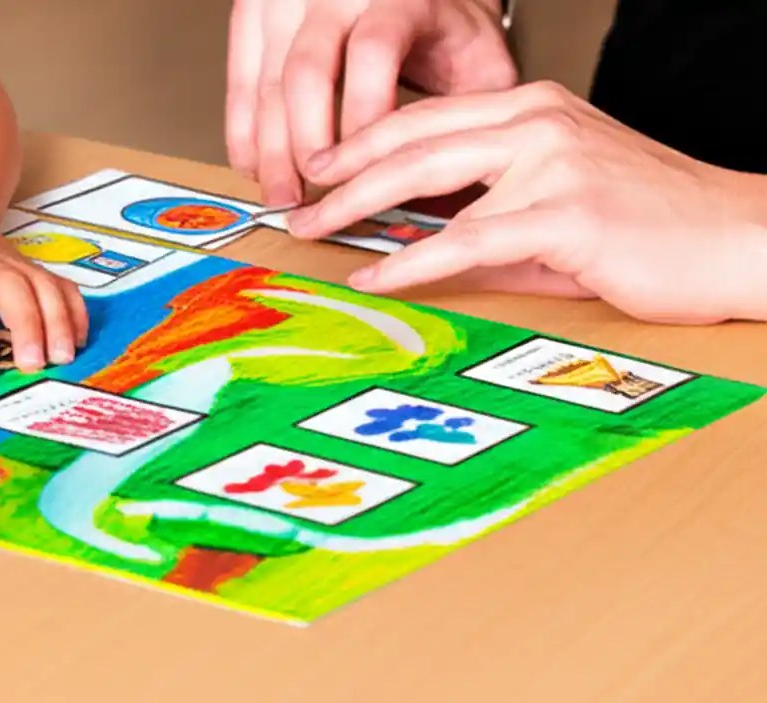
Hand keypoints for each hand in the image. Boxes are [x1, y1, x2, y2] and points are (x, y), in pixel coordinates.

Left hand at [0, 210, 88, 374]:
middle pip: (8, 286)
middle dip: (27, 321)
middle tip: (36, 361)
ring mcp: (7, 263)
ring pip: (40, 283)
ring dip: (57, 318)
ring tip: (64, 356)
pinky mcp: (29, 266)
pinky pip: (58, 283)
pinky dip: (73, 309)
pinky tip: (79, 339)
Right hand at [225, 0, 514, 204]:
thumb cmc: (441, 27)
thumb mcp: (479, 62)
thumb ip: (473, 117)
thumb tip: (464, 191)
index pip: (372, 51)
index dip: (362, 116)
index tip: (362, 174)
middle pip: (307, 70)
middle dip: (304, 145)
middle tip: (311, 198)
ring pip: (266, 80)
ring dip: (269, 148)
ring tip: (283, 196)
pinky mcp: (257, 10)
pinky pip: (239, 76)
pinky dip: (243, 129)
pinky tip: (254, 165)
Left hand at [288, 81, 766, 323]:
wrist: (741, 238)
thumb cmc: (657, 226)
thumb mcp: (560, 205)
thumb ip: (490, 216)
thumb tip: (418, 249)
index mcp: (533, 109)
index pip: (427, 116)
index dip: (363, 140)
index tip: (320, 165)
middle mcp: (536, 122)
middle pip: (411, 139)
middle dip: (342, 173)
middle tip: (299, 201)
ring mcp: (549, 161)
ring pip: (425, 178)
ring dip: (358, 209)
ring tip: (315, 231)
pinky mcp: (563, 211)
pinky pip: (465, 238)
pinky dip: (410, 260)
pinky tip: (376, 275)